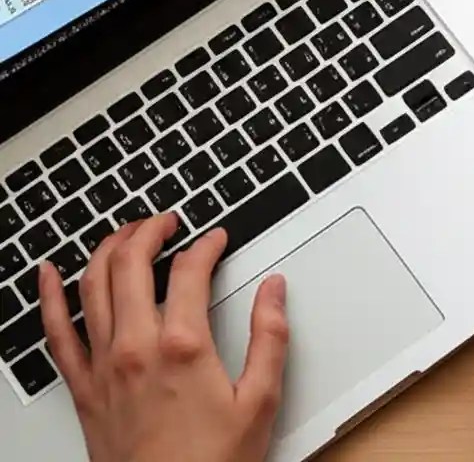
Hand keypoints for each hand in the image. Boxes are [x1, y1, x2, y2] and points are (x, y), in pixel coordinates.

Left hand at [39, 213, 289, 461]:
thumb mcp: (260, 400)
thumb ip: (270, 338)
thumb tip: (275, 291)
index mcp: (183, 347)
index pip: (189, 271)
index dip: (206, 245)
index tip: (217, 239)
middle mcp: (136, 348)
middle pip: (130, 265)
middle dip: (149, 231)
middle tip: (166, 222)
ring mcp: (104, 366)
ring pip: (92, 286)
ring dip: (107, 249)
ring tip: (125, 233)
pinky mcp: (84, 388)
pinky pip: (55, 332)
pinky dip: (49, 297)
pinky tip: (50, 275)